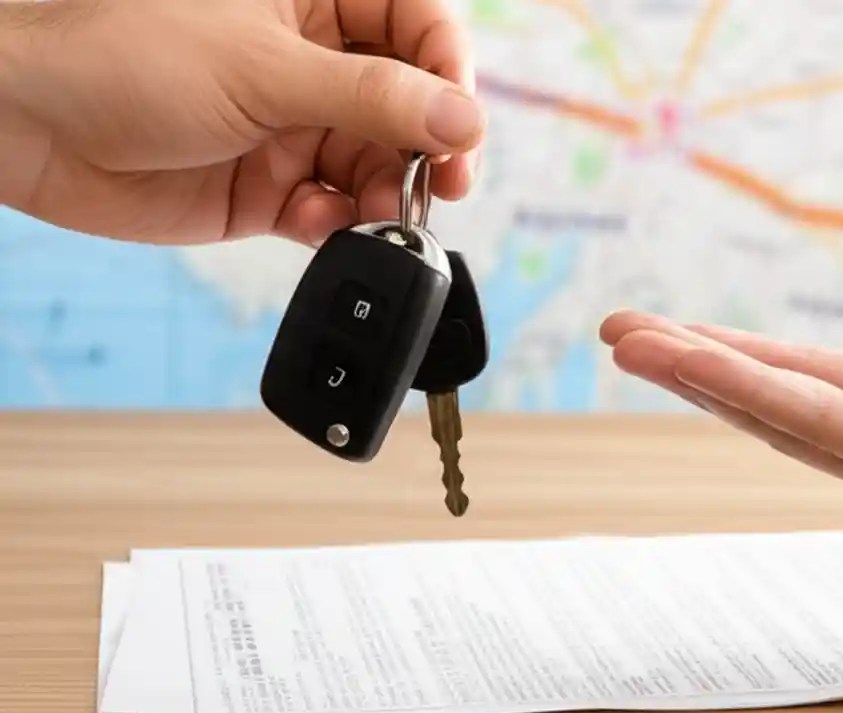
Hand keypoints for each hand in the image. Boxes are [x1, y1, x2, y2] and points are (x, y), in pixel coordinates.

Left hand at [0, 0, 483, 245]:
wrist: (27, 126)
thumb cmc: (121, 55)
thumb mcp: (264, 69)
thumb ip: (372, 99)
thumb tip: (462, 119)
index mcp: (313, 1)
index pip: (416, 24)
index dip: (448, 70)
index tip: (459, 120)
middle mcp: (311, 62)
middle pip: (408, 104)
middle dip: (429, 147)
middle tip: (444, 183)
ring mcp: (292, 125)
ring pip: (376, 165)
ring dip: (389, 194)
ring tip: (380, 213)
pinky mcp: (269, 186)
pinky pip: (332, 210)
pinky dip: (339, 224)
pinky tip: (320, 222)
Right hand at [600, 309, 842, 571]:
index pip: (801, 376)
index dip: (733, 351)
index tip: (671, 328)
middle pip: (771, 395)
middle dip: (692, 365)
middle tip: (619, 335)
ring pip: (777, 409)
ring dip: (700, 375)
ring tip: (632, 343)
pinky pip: (819, 420)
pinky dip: (752, 389)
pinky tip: (702, 363)